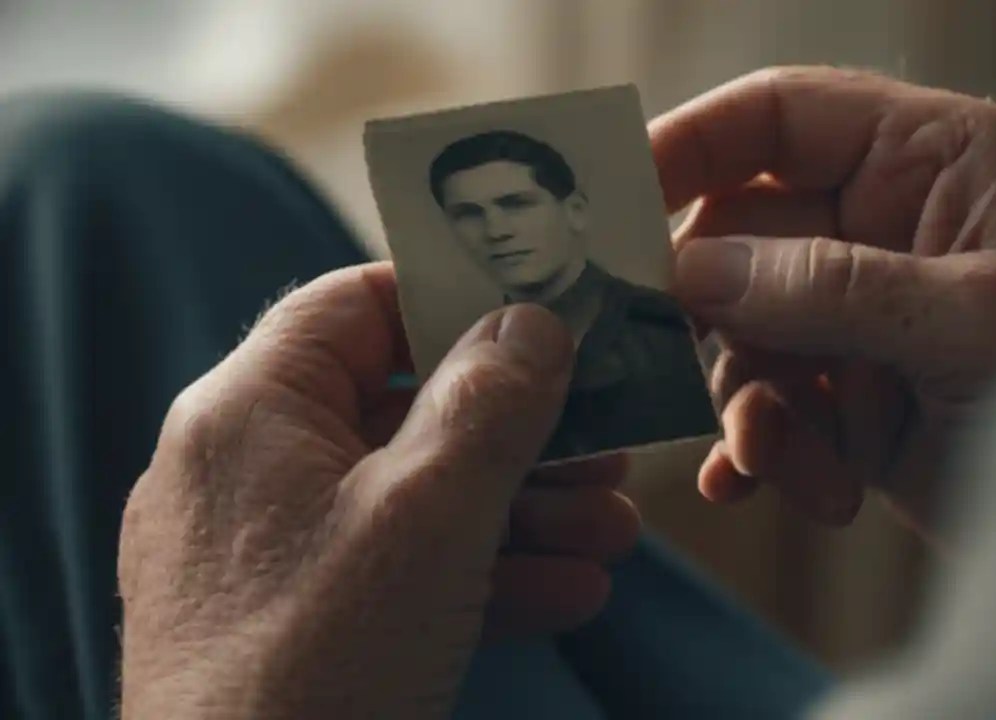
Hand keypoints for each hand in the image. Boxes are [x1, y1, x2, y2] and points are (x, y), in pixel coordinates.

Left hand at [117, 263, 638, 718]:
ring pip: (414, 495)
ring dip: (522, 510)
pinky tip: (570, 592)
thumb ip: (490, 405)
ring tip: (611, 530)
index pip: (355, 304)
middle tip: (606, 442)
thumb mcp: (430, 518)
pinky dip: (482, 573)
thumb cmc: (318, 668)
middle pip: (404, 405)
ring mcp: (270, 552)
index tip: (545, 316)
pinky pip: (399, 568)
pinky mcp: (297, 621)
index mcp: (251, 412)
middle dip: (521, 432)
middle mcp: (251, 470)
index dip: (454, 299)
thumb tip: (532, 322)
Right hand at [653, 67, 995, 535]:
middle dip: (717, 315)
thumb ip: (827, 288)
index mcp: (932, 159)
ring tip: (791, 460)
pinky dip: (762, 448)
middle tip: (695, 367)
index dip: (693, 142)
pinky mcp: (848, 392)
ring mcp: (861, 313)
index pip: (782, 115)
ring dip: (751, 403)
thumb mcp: (969, 322)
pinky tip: (772, 485)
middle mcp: (886, 226)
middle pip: (740, 235)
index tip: (614, 192)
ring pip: (742, 332)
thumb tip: (691, 267)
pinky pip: (765, 402)